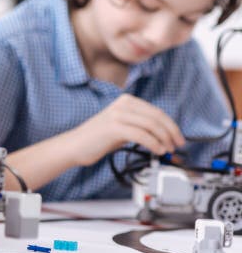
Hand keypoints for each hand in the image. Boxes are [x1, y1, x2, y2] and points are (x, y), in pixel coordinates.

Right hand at [67, 93, 185, 165]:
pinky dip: (153, 144)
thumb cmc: (98, 139)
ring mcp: (117, 114)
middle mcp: (122, 104)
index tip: (178, 138)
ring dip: (164, 139)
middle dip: (171, 133)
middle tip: (177, 145)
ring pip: (151, 125)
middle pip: (157, 117)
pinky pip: (141, 135)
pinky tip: (157, 151)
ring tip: (167, 150)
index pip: (157, 112)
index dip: (171, 126)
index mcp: (126, 101)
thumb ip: (139, 125)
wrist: (75, 145)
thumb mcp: (122, 127)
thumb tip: (164, 135)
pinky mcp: (114, 127)